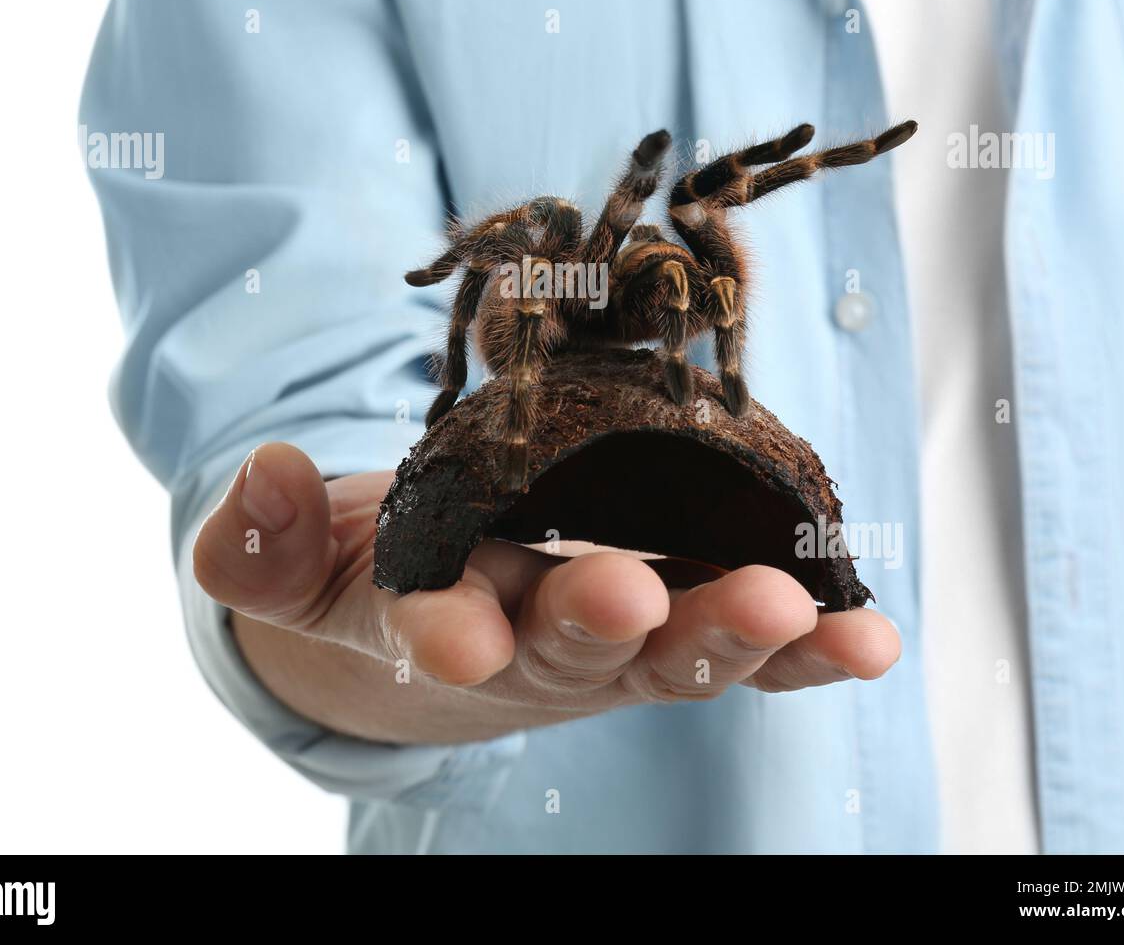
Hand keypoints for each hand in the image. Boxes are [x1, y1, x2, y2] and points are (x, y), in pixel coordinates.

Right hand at [193, 443, 900, 744]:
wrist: (456, 616)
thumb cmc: (382, 571)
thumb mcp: (301, 562)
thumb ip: (264, 537)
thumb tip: (258, 475)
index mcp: (439, 619)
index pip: (435, 633)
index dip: (447, 635)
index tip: (456, 638)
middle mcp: (538, 640)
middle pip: (574, 643)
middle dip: (600, 621)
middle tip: (629, 596)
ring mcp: (623, 637)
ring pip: (680, 648)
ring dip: (735, 632)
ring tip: (792, 612)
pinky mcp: (684, 616)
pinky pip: (754, 643)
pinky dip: (811, 646)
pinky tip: (865, 635)